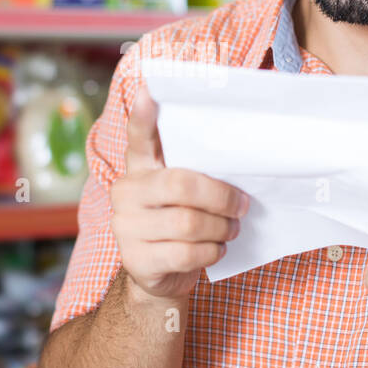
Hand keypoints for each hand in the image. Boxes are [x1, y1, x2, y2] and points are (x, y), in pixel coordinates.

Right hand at [110, 84, 248, 302]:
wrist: (159, 276)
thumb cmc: (180, 224)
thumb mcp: (182, 195)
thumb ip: (195, 172)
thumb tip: (239, 157)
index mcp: (140, 168)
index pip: (139, 137)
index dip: (144, 116)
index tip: (151, 90)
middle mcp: (126, 192)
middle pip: (180, 184)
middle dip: (220, 196)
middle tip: (241, 205)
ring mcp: (126, 227)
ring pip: (188, 222)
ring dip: (220, 227)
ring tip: (231, 228)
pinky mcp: (137, 260)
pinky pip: (186, 252)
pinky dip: (212, 251)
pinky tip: (216, 248)